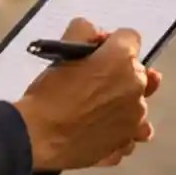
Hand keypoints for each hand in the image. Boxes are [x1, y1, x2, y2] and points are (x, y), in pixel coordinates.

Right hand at [13, 18, 152, 170]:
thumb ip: (83, 30)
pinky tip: (101, 130)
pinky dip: (119, 131)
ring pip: (136, 103)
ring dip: (122, 102)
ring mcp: (135, 120)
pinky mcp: (125, 144)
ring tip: (96, 109)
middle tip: (93, 81)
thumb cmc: (50, 91)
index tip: (95, 53)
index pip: (131, 38)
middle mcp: (137, 87)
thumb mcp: (62, 51)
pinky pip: (130, 133)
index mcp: (124, 60)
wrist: (38, 136)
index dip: (112, 43)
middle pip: (137, 71)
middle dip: (120, 72)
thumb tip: (95, 32)